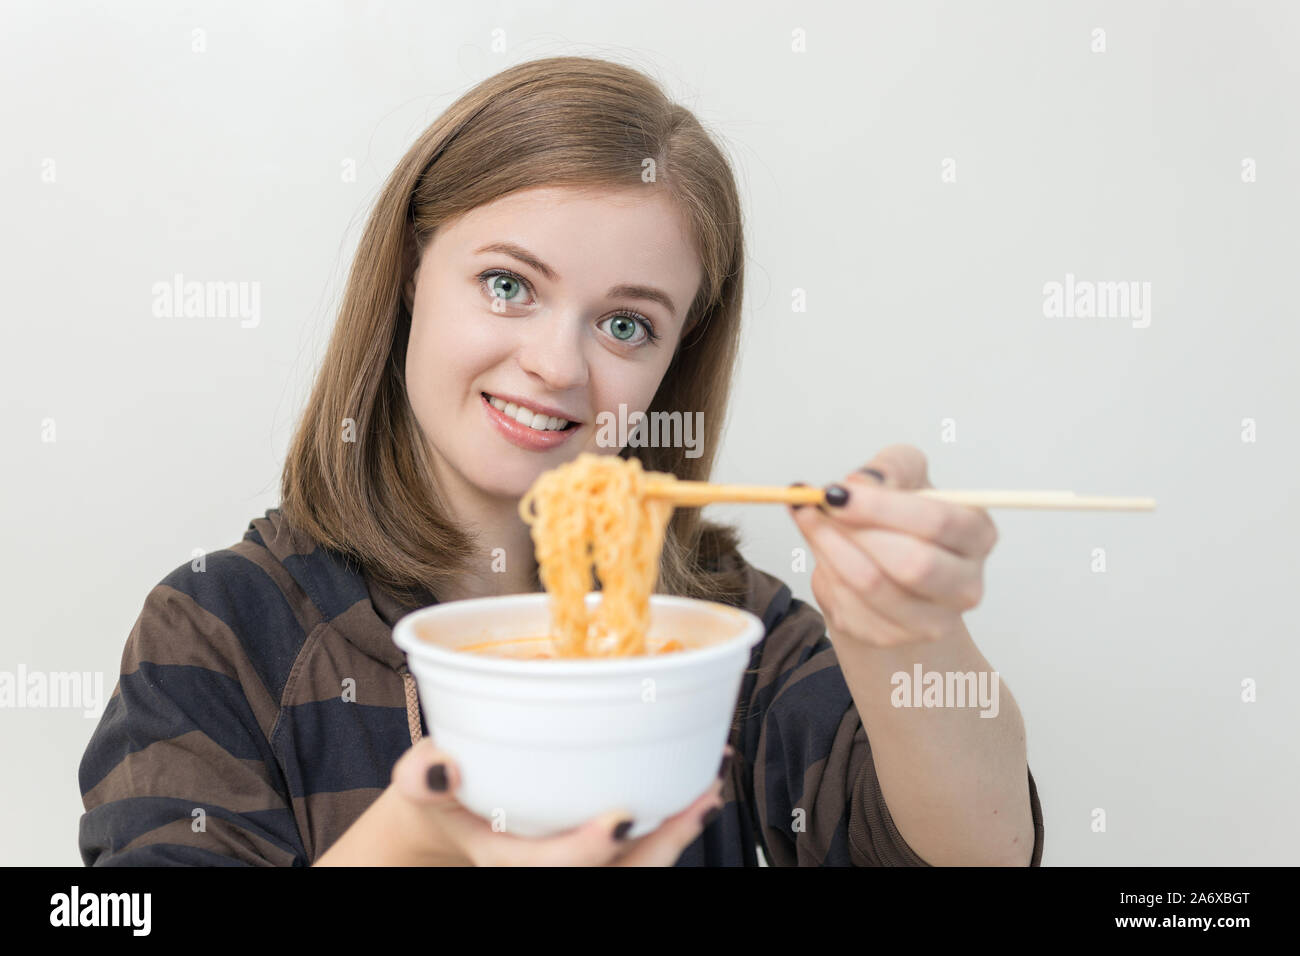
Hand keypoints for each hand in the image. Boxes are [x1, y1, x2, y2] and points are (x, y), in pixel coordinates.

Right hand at [386, 738, 727, 865]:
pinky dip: (673, 820)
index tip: (620, 820)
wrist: (453, 805)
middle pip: (616, 874)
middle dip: (662, 846)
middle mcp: (552, 864)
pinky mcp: (602, 846)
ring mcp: (581, 858)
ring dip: (678, 833)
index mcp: (510, 859)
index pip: (552, 866)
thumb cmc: (443, 788)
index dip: (587, 851)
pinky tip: (698, 786)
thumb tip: (443, 765)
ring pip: (637, 865)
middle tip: (701, 798)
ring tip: (709, 789)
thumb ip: (422, 774)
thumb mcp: (421, 782)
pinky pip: (643, 846)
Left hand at [787, 444, 998, 648]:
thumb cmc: (902, 517)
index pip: (937, 522)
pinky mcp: (893, 635)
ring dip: (831, 549)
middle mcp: (965, 584)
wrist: (889, 564)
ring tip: (811, 520)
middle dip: (856, 533)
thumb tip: (857, 483)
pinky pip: (850, 606)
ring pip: (874, 586)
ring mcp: (932, 619)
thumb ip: (888, 469)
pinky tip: (823, 550)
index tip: (837, 492)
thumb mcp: (904, 476)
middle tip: (817, 507)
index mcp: (978, 535)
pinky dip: (826, 572)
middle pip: (914, 565)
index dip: (882, 507)